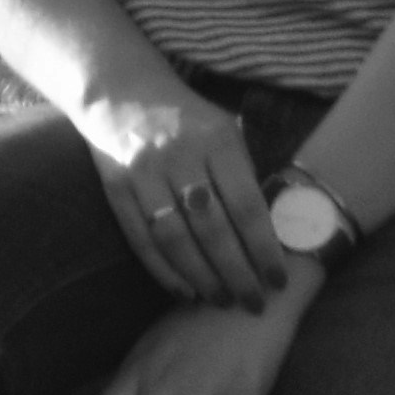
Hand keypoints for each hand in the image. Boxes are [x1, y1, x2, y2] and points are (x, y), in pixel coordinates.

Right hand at [73, 75, 276, 303]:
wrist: (122, 91)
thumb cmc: (188, 119)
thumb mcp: (226, 130)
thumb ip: (244, 175)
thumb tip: (275, 230)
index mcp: (218, 140)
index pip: (247, 205)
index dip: (265, 247)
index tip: (279, 279)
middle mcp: (179, 156)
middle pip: (213, 229)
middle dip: (237, 272)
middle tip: (254, 303)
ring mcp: (144, 173)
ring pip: (175, 239)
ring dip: (202, 277)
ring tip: (223, 300)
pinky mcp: (116, 188)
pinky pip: (141, 239)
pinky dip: (163, 271)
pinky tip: (185, 291)